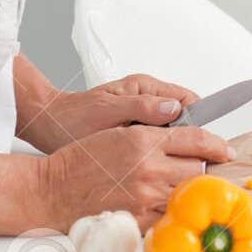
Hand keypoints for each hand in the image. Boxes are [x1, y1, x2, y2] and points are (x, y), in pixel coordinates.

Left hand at [22, 72, 199, 151]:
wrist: (49, 125)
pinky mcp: (136, 130)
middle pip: (184, 116)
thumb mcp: (107, 111)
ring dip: (171, 147)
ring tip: (165, 163)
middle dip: (187, 136)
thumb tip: (172, 108)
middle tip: (183, 158)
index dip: (198, 119)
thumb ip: (141, 107)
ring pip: (173, 131)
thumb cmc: (72, 118)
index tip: (202, 141)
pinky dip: (159, 152)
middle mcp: (148, 98)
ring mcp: (143, 114)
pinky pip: (158, 140)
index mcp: (144, 86)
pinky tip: (152, 165)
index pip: (187, 99)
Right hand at [40, 123, 234, 231]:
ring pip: (187, 192)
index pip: (197, 139)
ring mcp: (144, 196)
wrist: (51, 189)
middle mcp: (148, 167)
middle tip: (205, 170)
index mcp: (144, 140)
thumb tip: (189, 139)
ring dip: (190, 191)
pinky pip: (169, 215)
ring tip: (185, 190)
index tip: (226, 150)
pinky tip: (168, 208)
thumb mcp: (120, 133)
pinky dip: (172, 211)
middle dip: (204, 168)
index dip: (217, 144)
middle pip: (198, 167)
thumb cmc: (80, 159)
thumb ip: (156, 134)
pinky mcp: (137, 219)